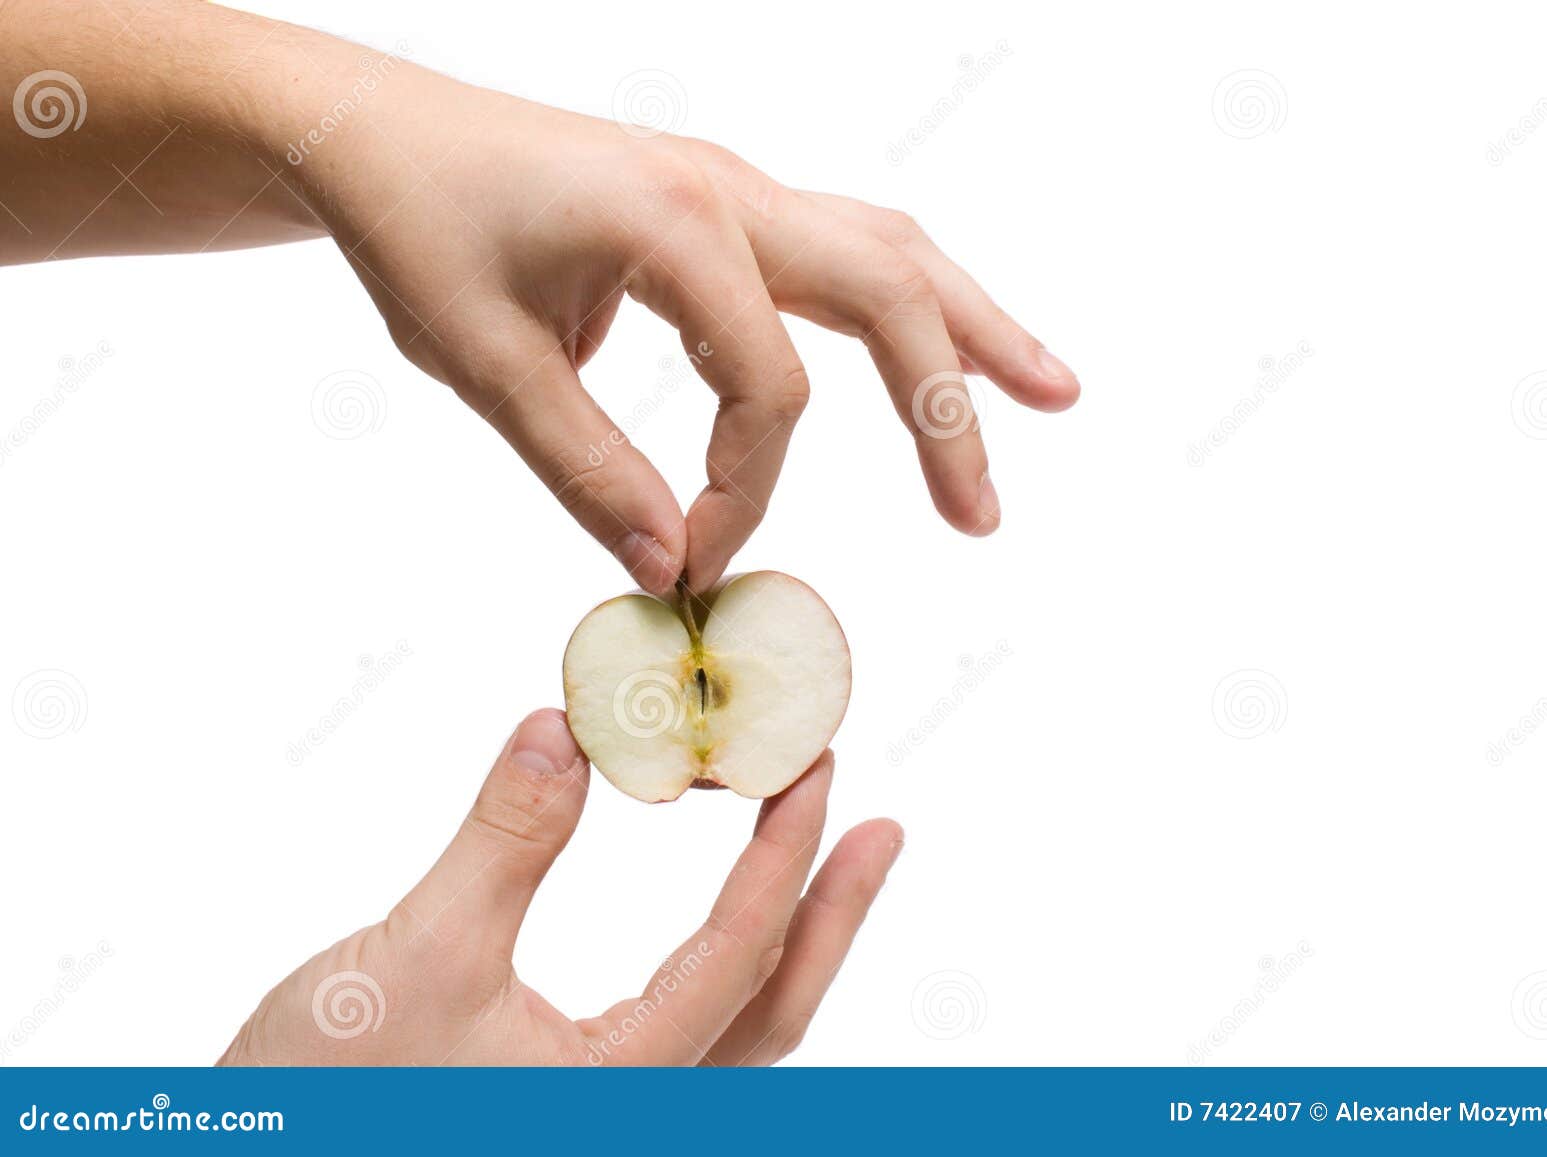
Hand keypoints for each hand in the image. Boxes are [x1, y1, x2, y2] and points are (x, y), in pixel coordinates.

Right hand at [218, 710, 900, 1065]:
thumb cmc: (330, 1095)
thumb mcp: (418, 952)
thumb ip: (504, 838)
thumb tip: (565, 725)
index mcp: (621, 1087)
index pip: (738, 956)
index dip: (785, 856)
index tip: (818, 768)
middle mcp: (637, 1109)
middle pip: (773, 1009)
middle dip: (831, 911)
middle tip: (879, 826)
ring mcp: (611, 1110)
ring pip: (738, 1029)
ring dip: (791, 939)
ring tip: (828, 861)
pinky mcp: (578, 1102)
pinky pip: (691, 1033)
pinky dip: (728, 965)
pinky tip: (729, 925)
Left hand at [288, 79, 1081, 590]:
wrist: (373, 131)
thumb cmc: (417, 232)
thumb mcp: (488, 366)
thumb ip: (587, 472)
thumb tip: (669, 569)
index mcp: (675, 223)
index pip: (769, 389)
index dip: (743, 495)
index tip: (690, 567)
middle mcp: (731, 191)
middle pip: (889, 296)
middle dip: (947, 411)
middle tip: (983, 516)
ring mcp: (738, 187)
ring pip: (892, 255)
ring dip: (970, 332)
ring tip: (1054, 397)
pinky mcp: (727, 203)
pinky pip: (847, 249)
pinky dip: (908, 305)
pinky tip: (941, 347)